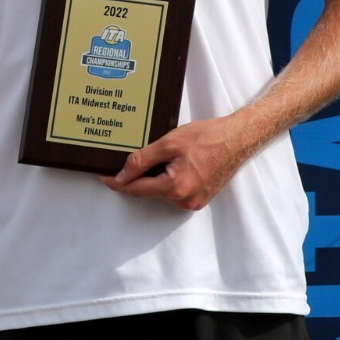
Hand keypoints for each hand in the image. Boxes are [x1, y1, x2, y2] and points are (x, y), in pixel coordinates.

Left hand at [99, 113, 261, 210]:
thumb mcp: (169, 143)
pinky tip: (171, 163)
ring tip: (156, 157)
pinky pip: (175, 191)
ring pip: (161, 191)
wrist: (238, 139)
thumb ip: (142, 160)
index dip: (117, 182)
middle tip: (127, 159)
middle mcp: (184, 200)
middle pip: (148, 191)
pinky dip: (167, 179)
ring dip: (153, 177)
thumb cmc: (207, 137)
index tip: (102, 176)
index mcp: (175, 187)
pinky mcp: (200, 198)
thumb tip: (122, 175)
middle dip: (136, 177)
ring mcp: (194, 201)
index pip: (136, 189)